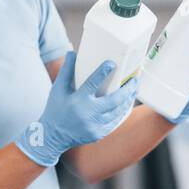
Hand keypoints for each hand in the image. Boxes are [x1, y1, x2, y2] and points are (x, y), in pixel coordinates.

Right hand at [15, 51, 138, 166]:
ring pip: (117, 111)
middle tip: (135, 80)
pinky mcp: (99, 134)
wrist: (53, 136)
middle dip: (127, 89)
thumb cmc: (55, 109)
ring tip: (134, 89)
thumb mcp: (57, 89)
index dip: (102, 72)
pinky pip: (115, 122)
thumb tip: (72, 52)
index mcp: (77, 100)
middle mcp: (87, 114)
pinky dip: (122, 112)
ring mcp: (94, 126)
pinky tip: (127, 103)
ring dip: (128, 100)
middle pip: (114, 100)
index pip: (91, 83)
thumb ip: (66, 71)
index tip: (112, 63)